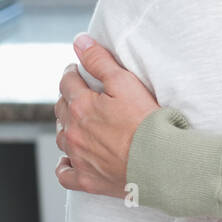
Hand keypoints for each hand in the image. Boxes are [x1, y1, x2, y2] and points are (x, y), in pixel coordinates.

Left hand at [54, 36, 159, 197]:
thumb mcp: (125, 83)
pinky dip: (64, 164)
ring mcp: (79, 158)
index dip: (72, 74)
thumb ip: (99, 60)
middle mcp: (74, 132)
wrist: (160, 162)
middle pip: (61, 110)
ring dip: (66, 128)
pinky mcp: (87, 179)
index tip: (76, 71)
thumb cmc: (147, 123)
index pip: (67, 83)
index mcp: (81, 106)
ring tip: (78, 123)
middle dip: (68, 98)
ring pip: (61, 138)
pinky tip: (70, 159)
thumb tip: (79, 41)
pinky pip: (64, 173)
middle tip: (80, 95)